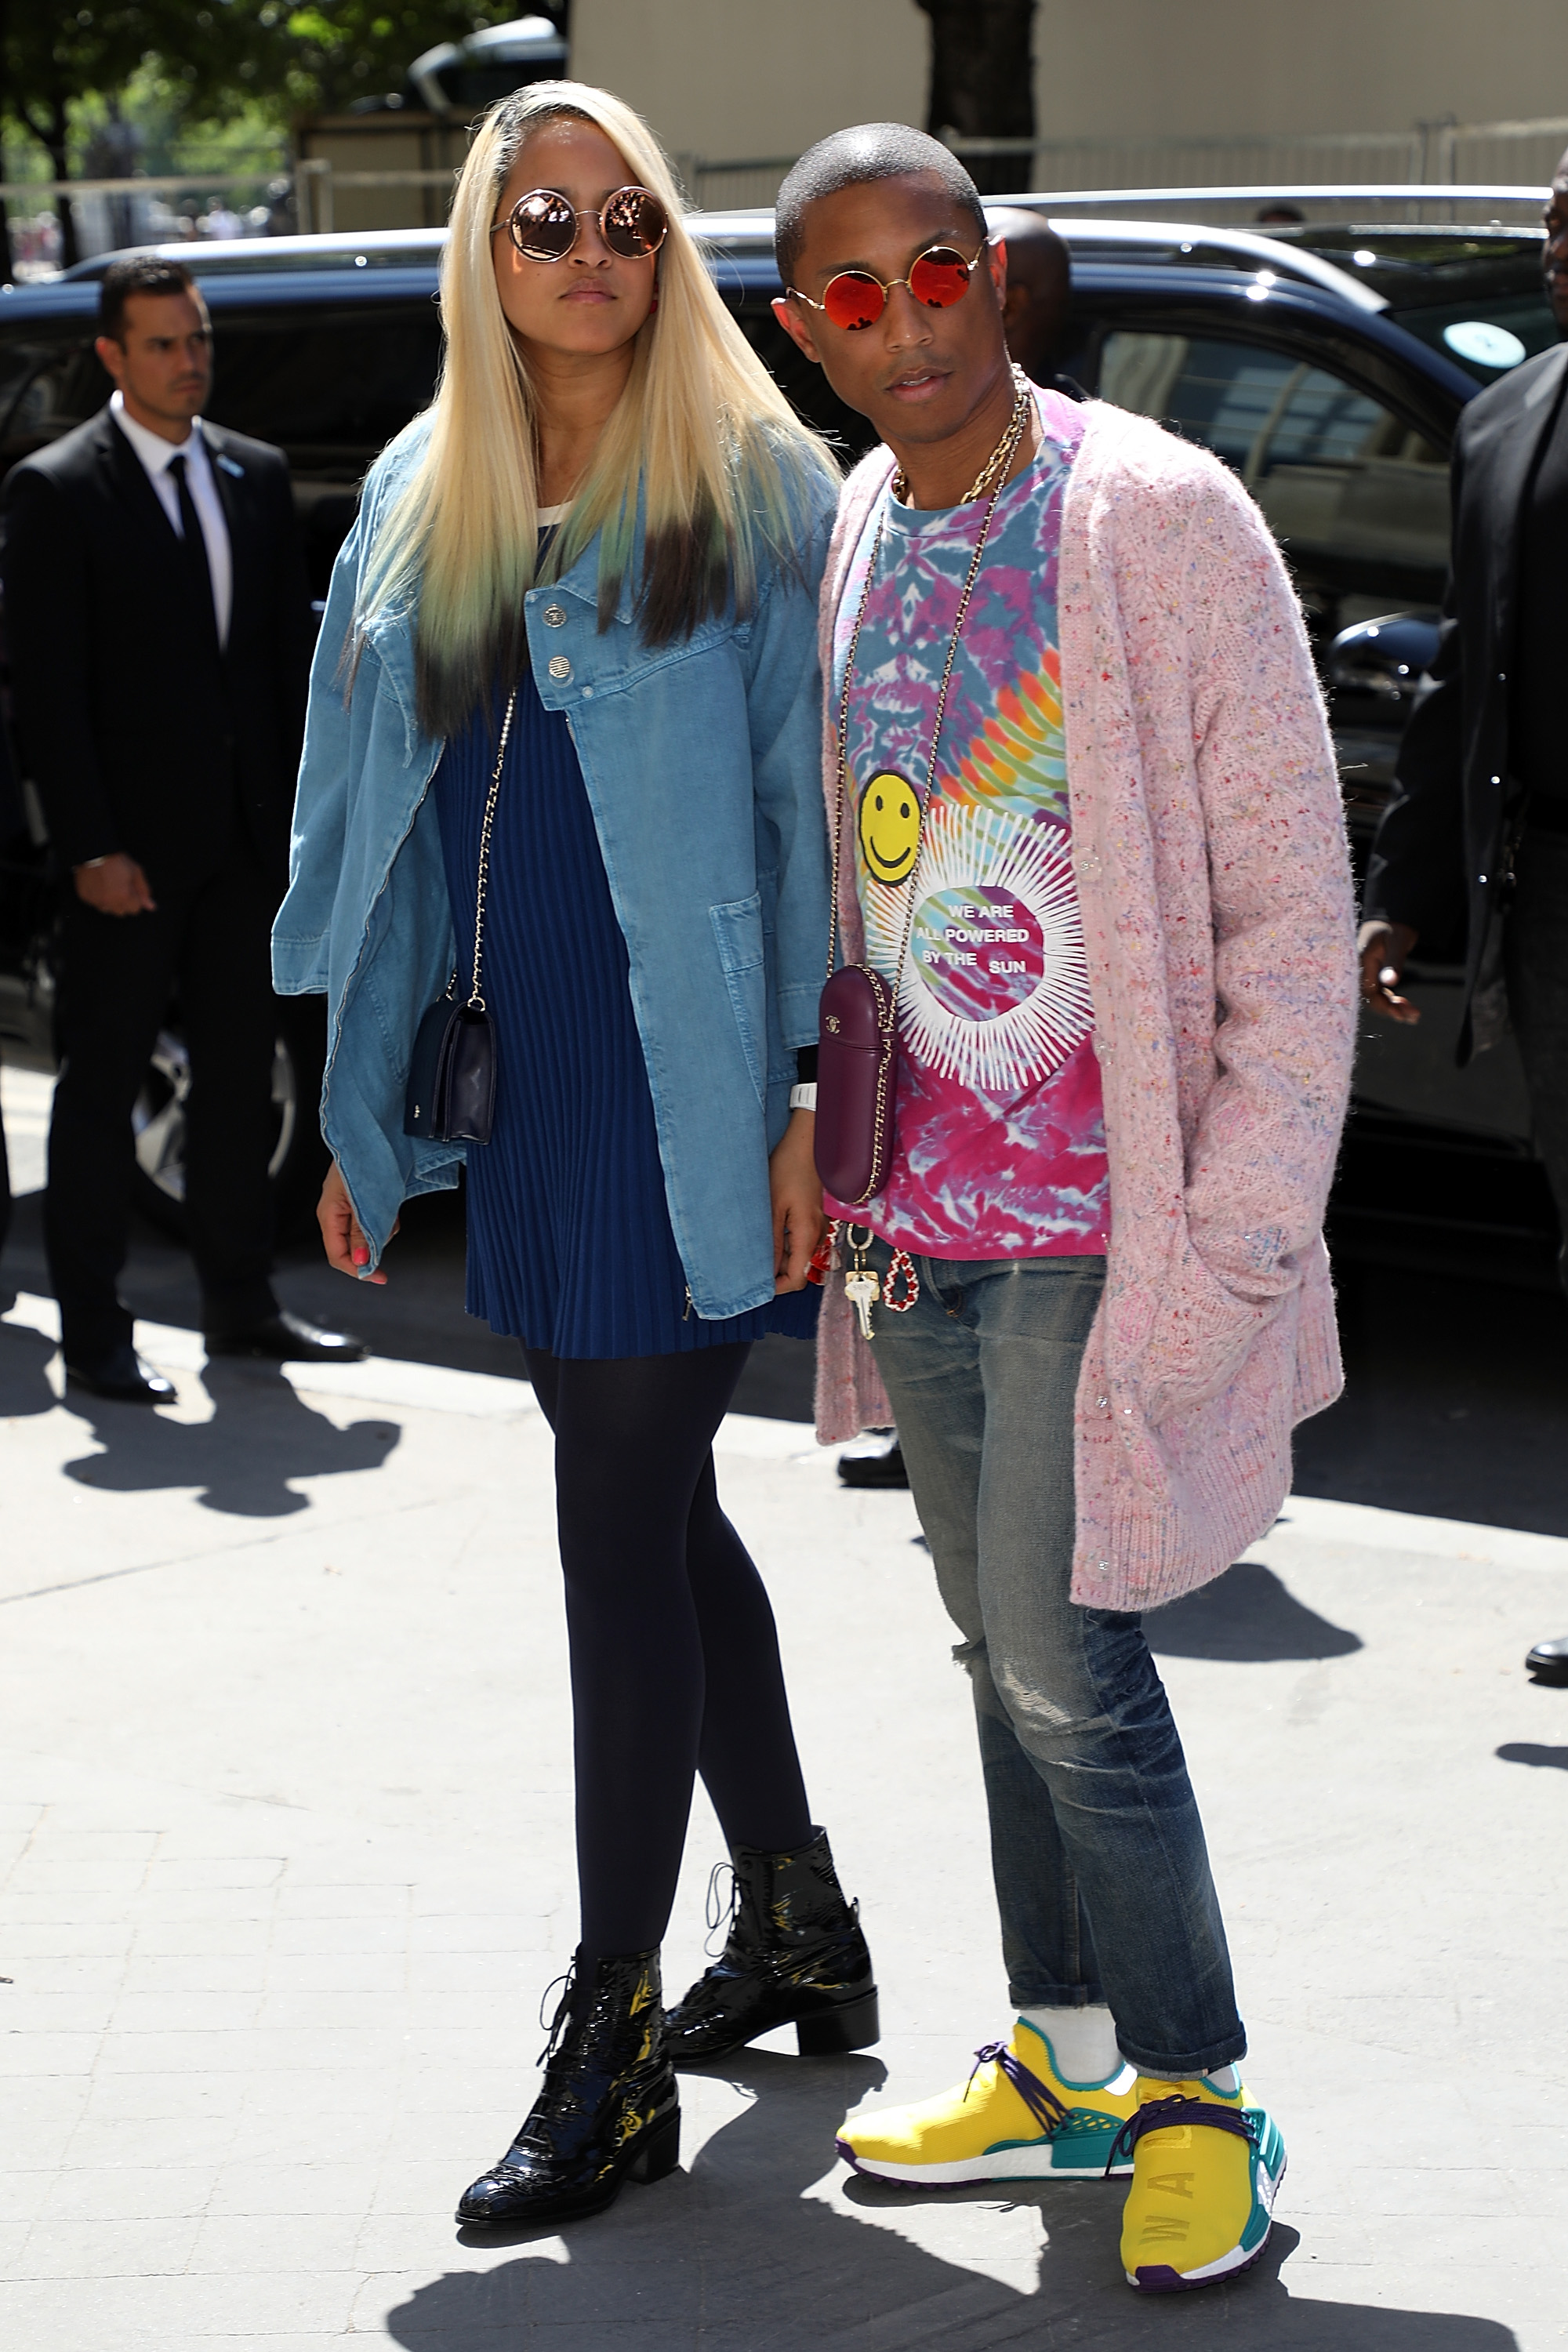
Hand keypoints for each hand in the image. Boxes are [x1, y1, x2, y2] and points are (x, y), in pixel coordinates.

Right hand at [74, 853, 155, 915]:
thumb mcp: (136, 872)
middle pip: (121, 912)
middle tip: (120, 888)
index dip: (135, 900)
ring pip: (107, 910)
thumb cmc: (117, 860)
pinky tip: (99, 885)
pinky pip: (95, 903)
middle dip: (123, 903)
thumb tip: (151, 907)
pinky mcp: (85, 897)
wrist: (93, 852)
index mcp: (125, 897)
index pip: (135, 910)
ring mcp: (96, 901)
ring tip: (109, 887)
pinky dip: (98, 898)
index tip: (132, 891)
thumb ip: (144, 891)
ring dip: (110, 902)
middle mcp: (110, 902)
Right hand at [317, 1159, 396, 1283]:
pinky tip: (390, 1204)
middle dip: (375, 1243)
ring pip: (368, 1237)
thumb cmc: (363, 1159)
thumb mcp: (363, 1200)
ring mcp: (349, 1209)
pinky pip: (375, 1223)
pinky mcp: (363, 1204)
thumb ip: (361, 1233)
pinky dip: (386, 1219)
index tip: (379, 1277)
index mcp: (328, 1214)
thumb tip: (363, 1262)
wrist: (376, 1133)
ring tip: (390, 1208)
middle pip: (354, 1249)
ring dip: (384, 1228)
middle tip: (389, 1224)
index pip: (337, 1255)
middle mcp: (336, 1214)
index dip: (357, 1270)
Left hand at [769, 1109, 824, 1292]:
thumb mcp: (773, 1207)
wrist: (805, 1144)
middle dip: (775, 1274)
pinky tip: (765, 1233)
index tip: (756, 1285)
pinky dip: (782, 1244)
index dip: (777, 1287)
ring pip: (797, 1256)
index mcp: (807, 1235)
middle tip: (748, 1266)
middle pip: (798, 1270)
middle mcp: (815, 1235)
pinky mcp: (811, 1218)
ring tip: (753, 1248)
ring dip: (777, 1258)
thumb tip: (767, 1271)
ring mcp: (815, 1226)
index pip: (797, 1278)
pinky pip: (798, 1241)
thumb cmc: (787, 1169)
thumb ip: (772, 1241)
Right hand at [1357, 920, 1419, 1022]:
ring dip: (1394, 1007)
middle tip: (1414, 1017)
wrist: (1394, 916)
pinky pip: (1381, 993)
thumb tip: (1391, 982)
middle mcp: (1361, 971)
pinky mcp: (1374, 975)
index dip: (1383, 1006)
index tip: (1401, 1014)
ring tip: (1414, 1015)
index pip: (1368, 993)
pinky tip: (1406, 1005)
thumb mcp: (1397, 942)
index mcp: (1361, 964)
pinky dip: (1393, 1001)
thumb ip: (1393, 962)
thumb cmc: (1395, 927)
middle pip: (1373, 999)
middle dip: (1392, 1010)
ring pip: (1378, 998)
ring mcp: (1367, 974)